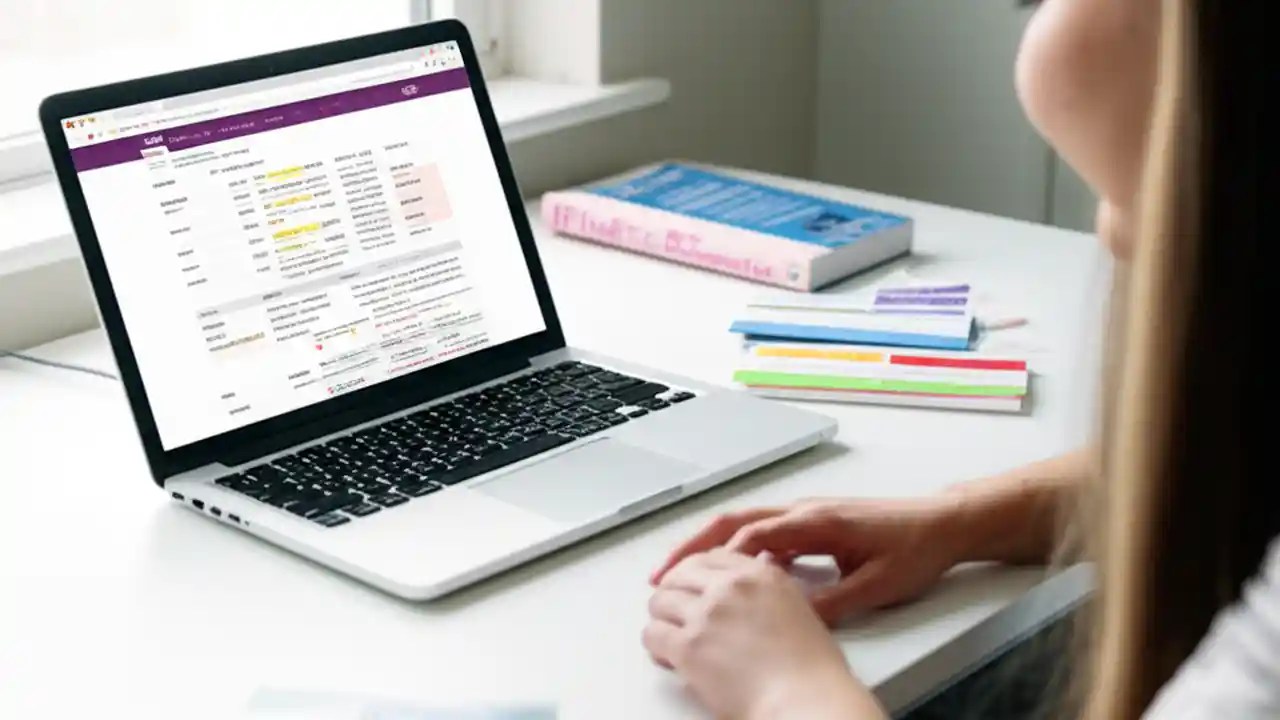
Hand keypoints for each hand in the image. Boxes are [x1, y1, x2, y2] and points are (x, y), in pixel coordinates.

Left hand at [644, 549, 884, 719]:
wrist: (805, 701)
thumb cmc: (812, 670)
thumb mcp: (796, 609)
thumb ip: (765, 591)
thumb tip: (742, 588)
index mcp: (761, 574)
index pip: (712, 556)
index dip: (695, 571)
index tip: (691, 584)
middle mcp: (730, 587)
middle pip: (680, 574)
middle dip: (673, 592)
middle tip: (673, 610)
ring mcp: (707, 614)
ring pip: (660, 601)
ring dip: (662, 618)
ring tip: (669, 634)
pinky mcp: (689, 646)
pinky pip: (653, 634)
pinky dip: (655, 646)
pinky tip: (666, 656)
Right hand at [651, 497, 965, 624]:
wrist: (943, 523)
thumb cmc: (914, 548)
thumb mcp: (876, 584)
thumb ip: (832, 601)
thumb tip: (792, 618)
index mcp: (817, 521)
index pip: (754, 533)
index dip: (718, 557)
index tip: (689, 579)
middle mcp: (805, 511)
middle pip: (735, 520)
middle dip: (694, 545)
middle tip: (663, 572)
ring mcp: (807, 514)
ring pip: (745, 522)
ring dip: (710, 544)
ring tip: (681, 571)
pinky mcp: (813, 523)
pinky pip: (763, 530)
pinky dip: (736, 546)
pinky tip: (727, 572)